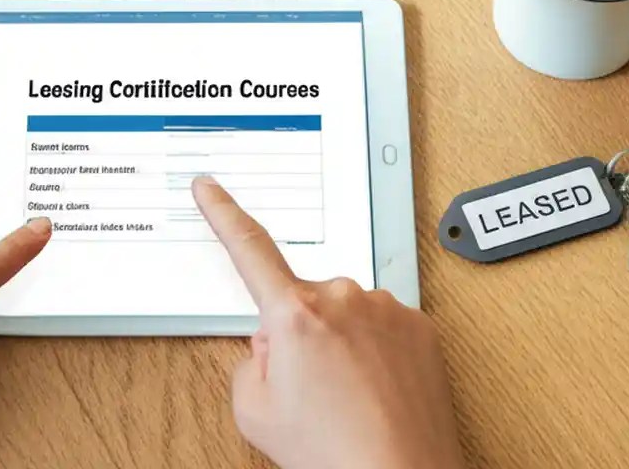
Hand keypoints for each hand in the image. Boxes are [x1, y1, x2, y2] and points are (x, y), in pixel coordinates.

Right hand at [192, 177, 465, 468]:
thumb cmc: (334, 453)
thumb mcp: (255, 410)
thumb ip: (252, 359)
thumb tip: (274, 343)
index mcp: (295, 315)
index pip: (248, 248)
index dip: (222, 212)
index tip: (209, 187)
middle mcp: (343, 299)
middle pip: (300, 301)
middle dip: (297, 333)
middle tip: (309, 388)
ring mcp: (386, 310)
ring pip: (344, 315)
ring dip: (340, 345)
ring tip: (348, 400)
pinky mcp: (419, 326)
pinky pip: (381, 327)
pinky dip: (375, 354)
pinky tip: (375, 392)